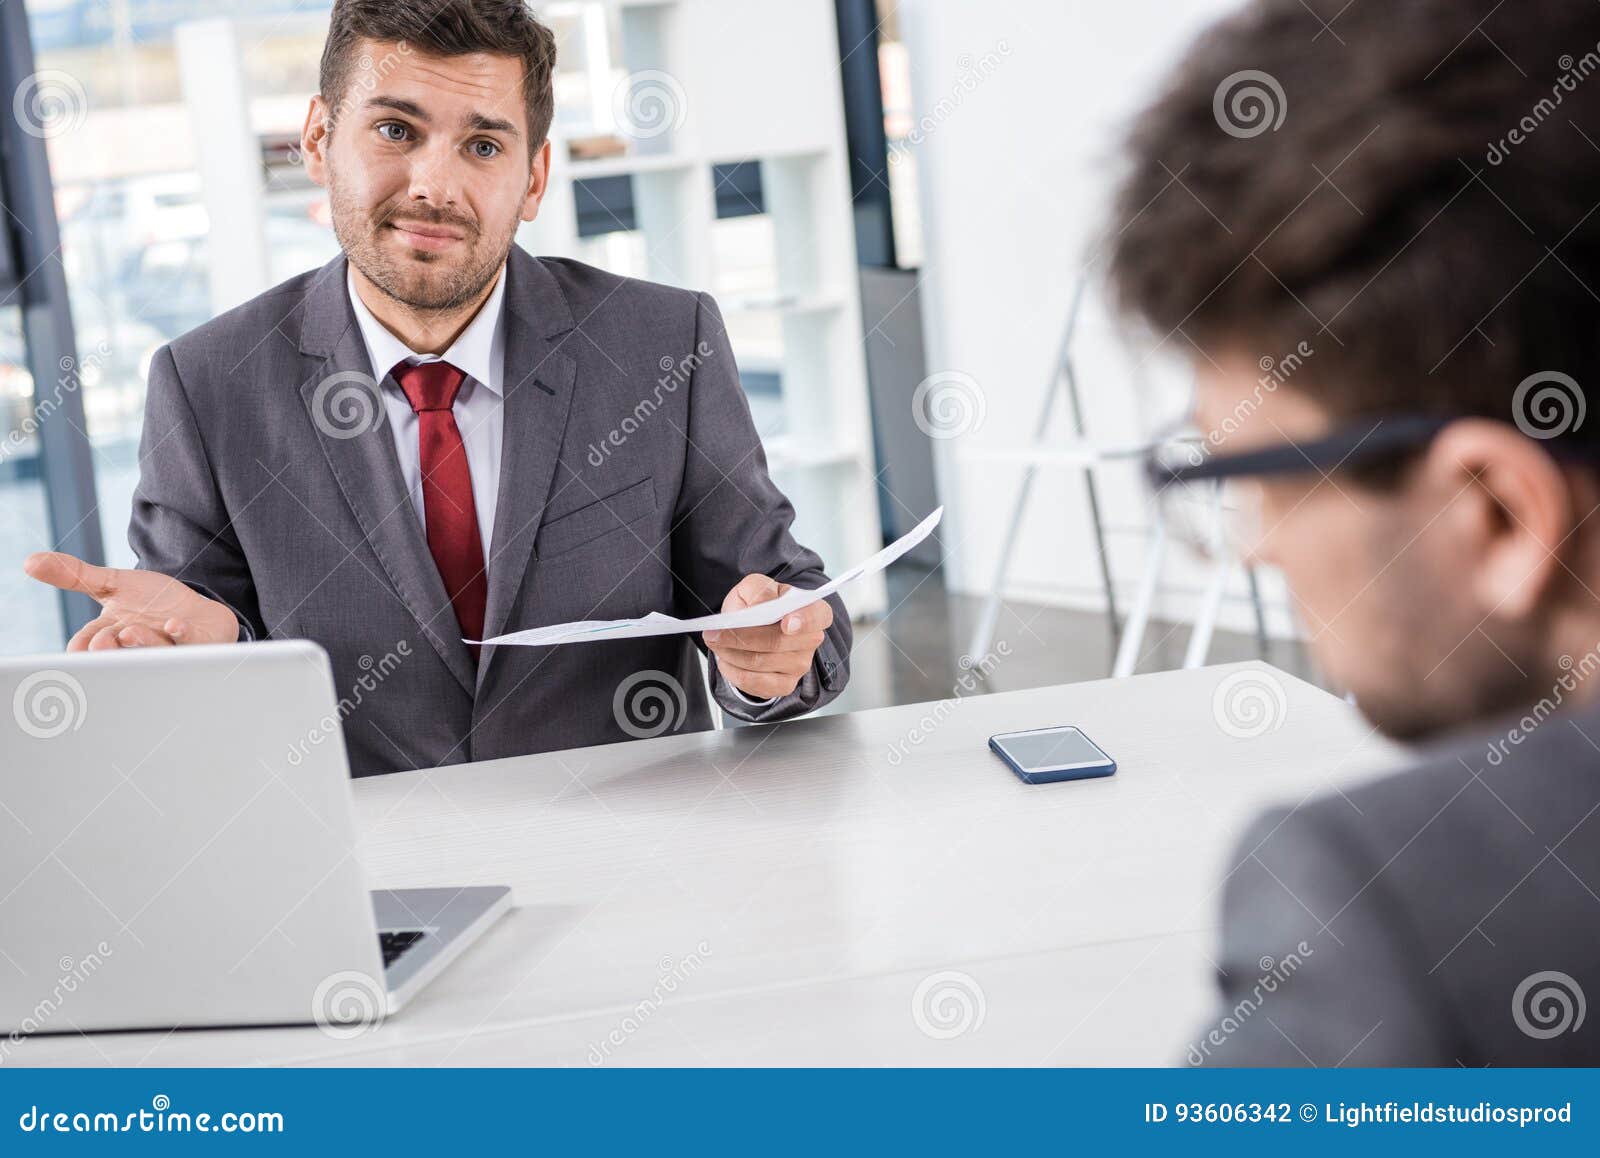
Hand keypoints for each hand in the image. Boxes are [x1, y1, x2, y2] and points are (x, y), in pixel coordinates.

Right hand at [24, 552, 240, 650]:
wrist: (198, 612)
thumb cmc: (152, 603)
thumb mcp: (112, 583)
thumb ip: (75, 574)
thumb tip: (30, 561)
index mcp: (110, 635)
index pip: (89, 644)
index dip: (83, 647)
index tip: (79, 648)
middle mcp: (136, 646)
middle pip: (118, 651)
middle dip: (109, 647)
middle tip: (102, 642)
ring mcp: (166, 648)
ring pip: (151, 649)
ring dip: (140, 641)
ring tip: (129, 632)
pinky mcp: (195, 644)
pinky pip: (188, 643)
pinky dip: (180, 634)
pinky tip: (175, 626)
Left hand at [703, 574, 831, 700]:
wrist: (754, 626)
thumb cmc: (759, 604)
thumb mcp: (755, 587)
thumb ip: (758, 590)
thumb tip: (757, 605)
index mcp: (813, 610)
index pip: (817, 616)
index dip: (804, 620)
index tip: (787, 624)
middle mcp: (811, 640)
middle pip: (777, 642)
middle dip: (740, 637)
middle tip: (714, 633)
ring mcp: (800, 666)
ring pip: (759, 662)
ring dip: (730, 653)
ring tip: (715, 642)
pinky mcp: (784, 685)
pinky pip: (754, 682)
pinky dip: (732, 670)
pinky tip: (725, 658)